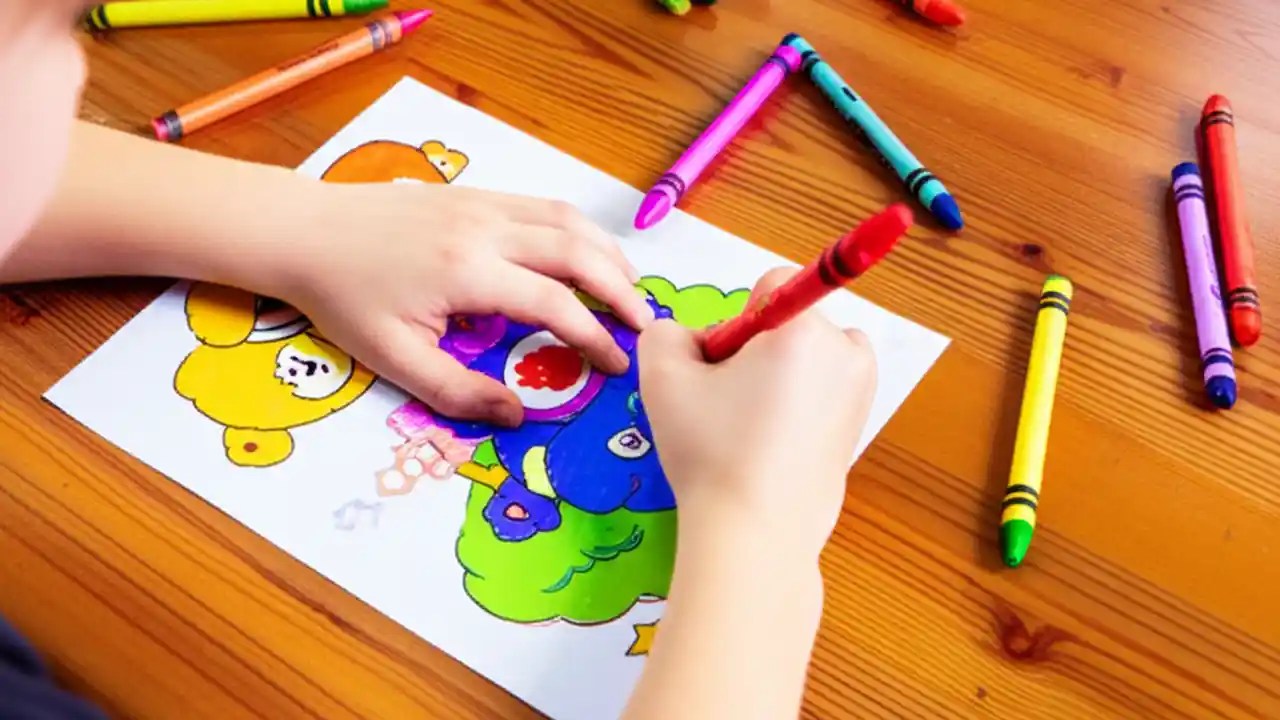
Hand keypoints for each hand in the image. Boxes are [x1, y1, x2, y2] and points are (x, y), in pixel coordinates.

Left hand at [282, 181, 654, 425]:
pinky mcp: (476, 194)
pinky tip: (587, 255)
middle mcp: (486, 229)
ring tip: (629, 289)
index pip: (554, 303)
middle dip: (621, 289)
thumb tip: (516, 415)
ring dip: (608, 254)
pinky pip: (544, 206)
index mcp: (467, 272)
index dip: (594, 337)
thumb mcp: (393, 359)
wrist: (304, 231)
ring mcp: (483, 204)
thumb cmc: (344, 298)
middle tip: (645, 326)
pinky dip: (579, 231)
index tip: (616, 366)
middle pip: (577, 252)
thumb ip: (458, 391)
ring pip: (568, 220)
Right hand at [638, 268, 875, 558]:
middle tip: (726, 402)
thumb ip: (665, 332)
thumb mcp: (662, 377)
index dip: (735, 323)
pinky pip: (825, 389)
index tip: (721, 368)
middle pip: (792, 321)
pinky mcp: (861, 425)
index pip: (770, 286)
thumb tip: (692, 339)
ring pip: (811, 355)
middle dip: (758, 349)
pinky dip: (800, 401)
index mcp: (805, 329)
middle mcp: (846, 352)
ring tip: (749, 425)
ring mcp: (861, 391)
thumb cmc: (711, 451)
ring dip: (781, 373)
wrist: (755, 533)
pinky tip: (771, 441)